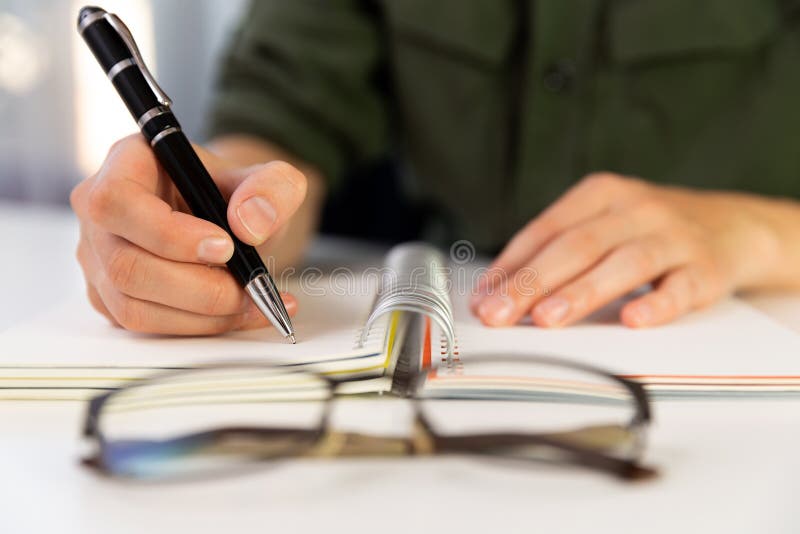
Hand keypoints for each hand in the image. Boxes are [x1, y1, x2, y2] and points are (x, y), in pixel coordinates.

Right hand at [70, 134, 306, 334]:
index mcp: (126, 163)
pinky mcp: (110, 297)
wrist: (233, 220)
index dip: (168, 234)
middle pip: (126, 266)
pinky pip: (145, 326)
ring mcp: (98, 259)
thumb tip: (249, 224)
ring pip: (133, 307)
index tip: (225, 248)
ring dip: (202, 316)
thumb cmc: (237, 194)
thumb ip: (273, 188)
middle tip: (249, 287)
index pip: (117, 201)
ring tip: (254, 303)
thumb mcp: (271, 179)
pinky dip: (199, 327)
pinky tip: (240, 314)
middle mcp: (99, 213)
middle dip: (198, 288)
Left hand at [472, 173, 790, 327]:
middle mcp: (636, 209)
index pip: (545, 230)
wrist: (733, 226)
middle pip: (576, 246)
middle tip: (499, 314)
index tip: (483, 299)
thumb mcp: (602, 223)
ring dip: (582, 292)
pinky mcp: (706, 268)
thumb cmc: (649, 230)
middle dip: (532, 282)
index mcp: (600, 194)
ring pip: (623, 264)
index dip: (511, 265)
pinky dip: (658, 305)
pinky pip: (681, 288)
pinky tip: (634, 321)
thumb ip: (555, 251)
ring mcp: (673, 236)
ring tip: (547, 319)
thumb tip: (495, 292)